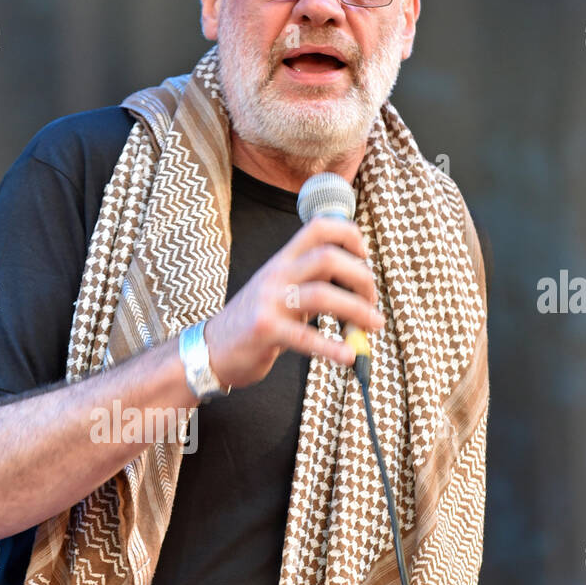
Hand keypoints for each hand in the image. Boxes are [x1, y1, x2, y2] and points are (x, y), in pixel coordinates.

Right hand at [202, 214, 383, 389]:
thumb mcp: (280, 291)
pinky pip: (305, 336)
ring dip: (357, 310)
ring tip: (374, 325)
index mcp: (282, 260)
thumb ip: (312, 284)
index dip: (350, 235)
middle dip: (361, 277)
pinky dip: (332, 347)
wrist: (211, 349)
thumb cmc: (254, 321)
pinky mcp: (264, 330)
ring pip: (322, 295)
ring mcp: (268, 301)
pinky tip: (348, 356)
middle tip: (373, 300)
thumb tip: (358, 286)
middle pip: (327, 257)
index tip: (365, 259)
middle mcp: (276, 274)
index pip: (319, 227)